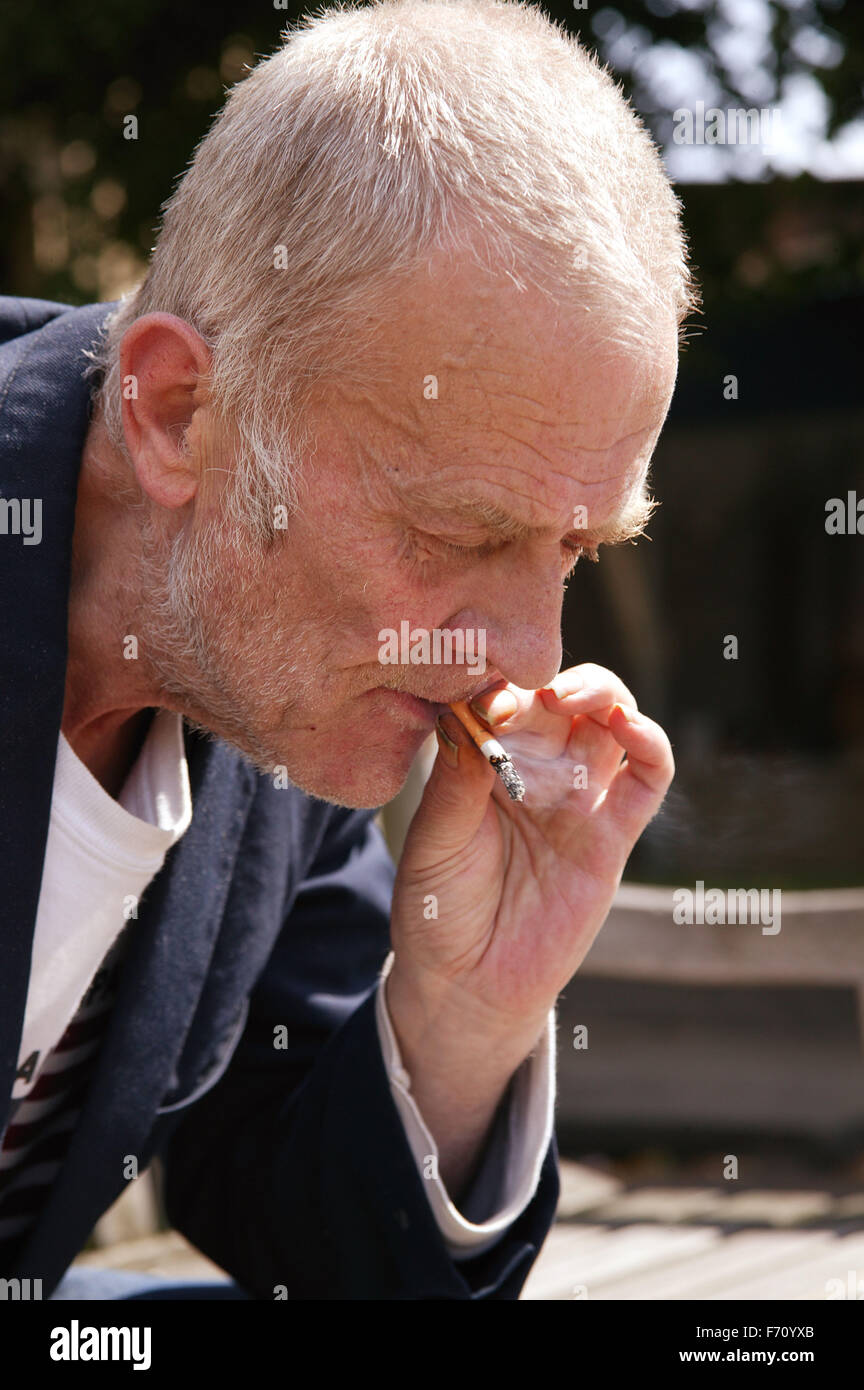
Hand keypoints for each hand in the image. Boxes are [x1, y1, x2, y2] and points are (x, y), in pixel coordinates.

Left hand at [389, 663, 674, 1042]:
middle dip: (547, 684)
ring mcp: (578, 796)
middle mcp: (535, 767)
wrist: (468, 984)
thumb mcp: (433, 844)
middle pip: (559, 696)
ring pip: (609, 717)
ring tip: (574, 698)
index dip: (498, 687)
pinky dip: (649, 741)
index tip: (483, 704)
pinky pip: (647, 777)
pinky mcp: (614, 832)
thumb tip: (469, 717)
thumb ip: (455, 783)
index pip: (502, 698)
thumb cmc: (440, 909)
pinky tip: (626, 726)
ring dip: (600, 693)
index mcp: (484, 758)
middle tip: (527, 698)